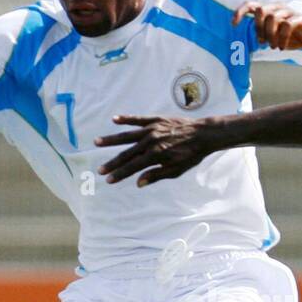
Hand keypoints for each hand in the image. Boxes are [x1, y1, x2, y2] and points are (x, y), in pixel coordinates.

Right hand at [96, 115, 216, 185]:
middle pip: (127, 153)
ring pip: (127, 135)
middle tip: (100, 169)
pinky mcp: (155, 119)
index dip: (120, 174)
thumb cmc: (191, 155)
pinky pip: (137, 119)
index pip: (132, 167)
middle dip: (113, 163)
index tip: (109, 180)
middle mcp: (150, 141)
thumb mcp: (175, 169)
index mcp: (155, 155)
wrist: (203, 134)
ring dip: (111, 140)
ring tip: (97, 142)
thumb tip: (138, 183)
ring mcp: (152, 129)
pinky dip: (125, 119)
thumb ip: (156, 175)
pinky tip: (114, 120)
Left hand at [233, 1, 301, 51]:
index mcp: (270, 10)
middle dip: (259, 28)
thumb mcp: (275, 36)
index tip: (233, 24)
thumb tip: (252, 38)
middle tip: (264, 42)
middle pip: (261, 10)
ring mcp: (290, 12)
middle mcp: (278, 8)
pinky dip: (282, 38)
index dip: (240, 12)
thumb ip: (263, 34)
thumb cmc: (294, 36)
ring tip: (274, 47)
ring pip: (273, 18)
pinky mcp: (300, 18)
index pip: (251, 5)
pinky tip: (282, 47)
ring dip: (270, 36)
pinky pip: (287, 25)